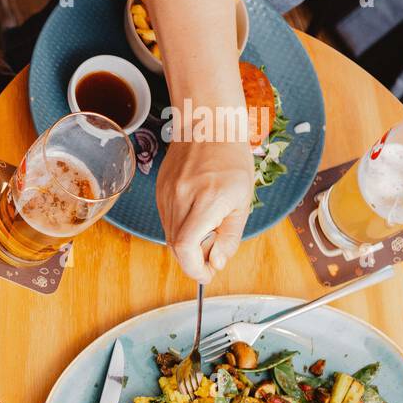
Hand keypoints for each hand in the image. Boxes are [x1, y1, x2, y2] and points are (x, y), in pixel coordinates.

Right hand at [156, 133, 253, 282]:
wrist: (208, 128)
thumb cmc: (232, 161)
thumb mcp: (242, 202)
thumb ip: (229, 236)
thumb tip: (217, 262)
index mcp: (207, 200)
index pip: (186, 247)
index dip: (194, 268)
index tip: (207, 275)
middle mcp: (181, 198)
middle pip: (176, 245)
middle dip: (193, 260)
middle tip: (210, 259)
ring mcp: (166, 195)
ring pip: (170, 235)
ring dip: (187, 245)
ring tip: (207, 232)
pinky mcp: (159, 192)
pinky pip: (167, 221)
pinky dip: (180, 229)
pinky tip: (195, 218)